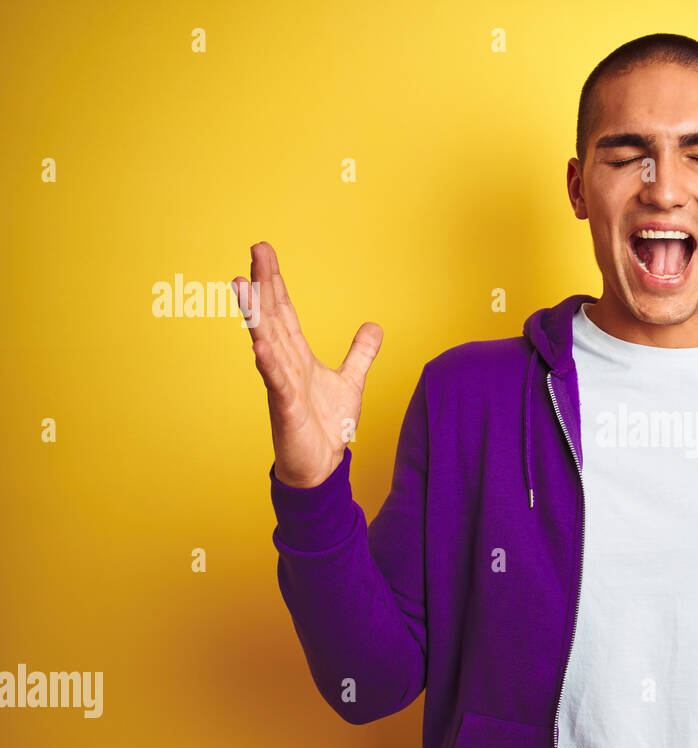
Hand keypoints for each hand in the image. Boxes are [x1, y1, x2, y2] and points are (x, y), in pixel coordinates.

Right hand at [232, 242, 382, 487]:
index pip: (284, 311)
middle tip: (256, 248)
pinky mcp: (286, 409)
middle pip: (272, 317)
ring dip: (254, 315)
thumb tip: (375, 326)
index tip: (263, 251)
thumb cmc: (326, 426)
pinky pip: (276, 384)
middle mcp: (285, 364)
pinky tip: (259, 346)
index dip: (275, 282)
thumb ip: (360, 354)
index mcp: (297, 356)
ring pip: (266, 343)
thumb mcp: (350, 382)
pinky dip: (269, 365)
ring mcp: (282, 385)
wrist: (321, 467)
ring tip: (240, 285)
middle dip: (264, 284)